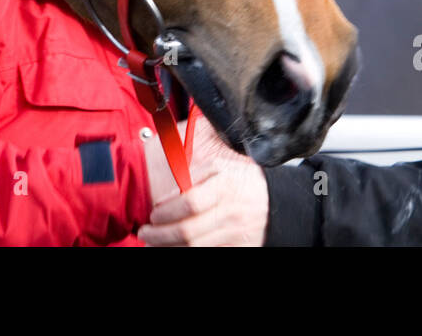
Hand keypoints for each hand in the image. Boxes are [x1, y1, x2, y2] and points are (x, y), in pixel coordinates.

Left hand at [138, 114, 267, 245]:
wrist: (275, 204)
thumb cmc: (241, 182)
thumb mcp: (221, 168)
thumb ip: (192, 176)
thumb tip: (165, 196)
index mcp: (225, 187)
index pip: (190, 203)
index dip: (167, 211)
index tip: (153, 214)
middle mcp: (230, 213)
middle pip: (188, 231)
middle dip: (160, 235)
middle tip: (146, 232)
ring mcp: (234, 235)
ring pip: (194, 248)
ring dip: (168, 247)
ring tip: (154, 242)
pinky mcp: (238, 249)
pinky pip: (207, 255)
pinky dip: (185, 253)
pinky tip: (173, 248)